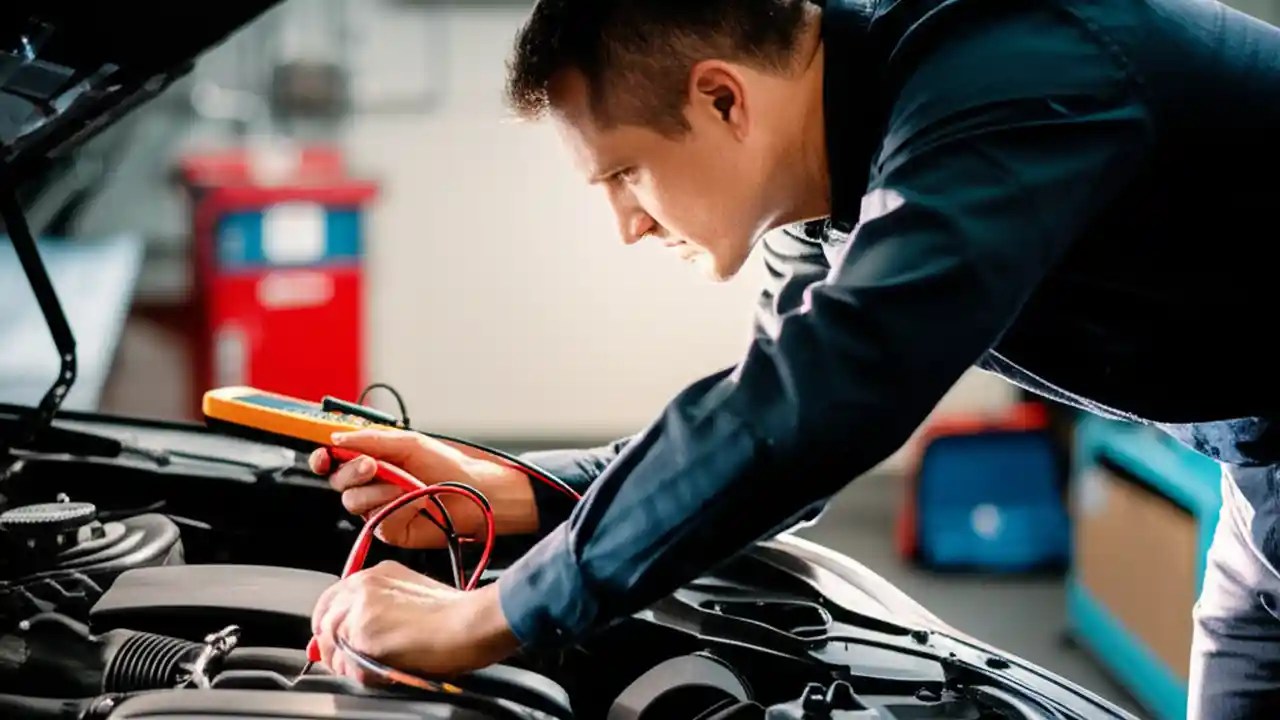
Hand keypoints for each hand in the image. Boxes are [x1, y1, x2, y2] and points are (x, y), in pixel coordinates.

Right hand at [309, 429, 538, 548]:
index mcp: (372, 459)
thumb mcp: (409, 443)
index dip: (323, 458)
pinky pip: (376, 520)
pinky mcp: (387, 529)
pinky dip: (396, 508)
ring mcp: (377, 508)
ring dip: (379, 491)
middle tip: (373, 466)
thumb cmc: (447, 466)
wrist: (473, 493)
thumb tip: (337, 437)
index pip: (335, 459)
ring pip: (353, 502)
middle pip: (338, 481)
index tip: (324, 456)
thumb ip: (371, 440)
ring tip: (407, 486)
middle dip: (352, 472)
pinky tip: (416, 503)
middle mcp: (371, 484)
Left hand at [311, 560, 520, 680]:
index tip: (334, 644)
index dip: (330, 627)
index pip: (332, 601)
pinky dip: (361, 675)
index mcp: (377, 573)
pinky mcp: (362, 632)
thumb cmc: (458, 616)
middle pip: (325, 623)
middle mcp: (363, 584)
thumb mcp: (413, 600)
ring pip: (333, 646)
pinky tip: (385, 671)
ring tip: (380, 669)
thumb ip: (378, 613)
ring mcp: (359, 607)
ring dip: (351, 664)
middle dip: (335, 648)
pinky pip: (347, 664)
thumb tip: (350, 641)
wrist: (471, 623)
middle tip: (355, 664)